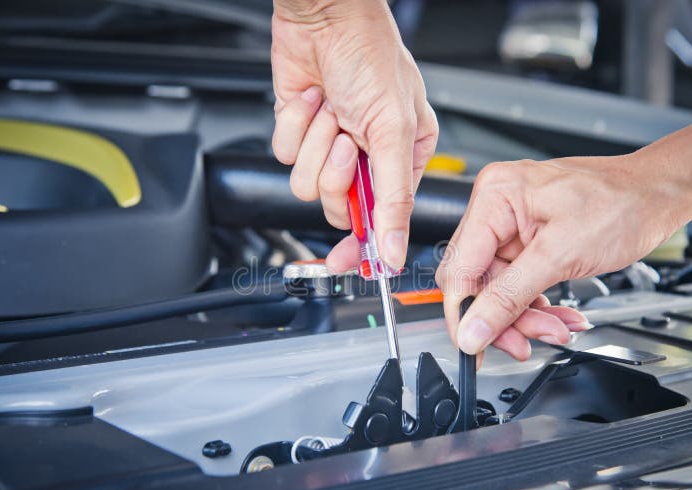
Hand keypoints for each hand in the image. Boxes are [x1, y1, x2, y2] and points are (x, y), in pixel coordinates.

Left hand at [272, 0, 437, 269]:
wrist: (324, 15)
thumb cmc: (370, 56)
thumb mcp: (394, 131)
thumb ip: (394, 198)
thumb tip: (395, 249)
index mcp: (404, 156)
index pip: (384, 217)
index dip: (366, 243)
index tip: (352, 263)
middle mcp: (367, 155)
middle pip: (341, 205)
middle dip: (337, 176)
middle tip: (346, 145)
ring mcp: (330, 145)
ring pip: (309, 185)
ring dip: (315, 146)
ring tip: (330, 113)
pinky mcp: (300, 133)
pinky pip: (287, 156)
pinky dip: (295, 128)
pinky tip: (311, 101)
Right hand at [436, 112, 691, 359]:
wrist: (659, 194)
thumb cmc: (622, 203)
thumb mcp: (561, 255)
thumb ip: (510, 297)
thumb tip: (473, 330)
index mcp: (494, 198)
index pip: (459, 268)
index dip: (465, 313)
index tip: (476, 346)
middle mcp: (496, 207)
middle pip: (478, 281)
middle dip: (505, 316)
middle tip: (526, 342)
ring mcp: (512, 224)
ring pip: (499, 288)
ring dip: (526, 315)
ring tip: (557, 327)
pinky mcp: (528, 239)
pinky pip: (519, 282)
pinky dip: (538, 304)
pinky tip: (559, 314)